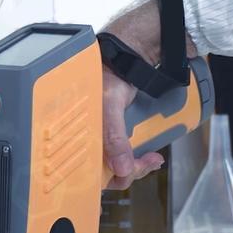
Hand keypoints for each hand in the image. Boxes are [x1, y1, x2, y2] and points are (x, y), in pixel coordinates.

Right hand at [102, 0, 196, 189]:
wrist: (133, 50)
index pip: (83, 165)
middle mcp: (91, 133)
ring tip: (153, 159)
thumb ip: (113, 137)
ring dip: (137, 166)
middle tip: (146, 163)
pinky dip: (141, 157)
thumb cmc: (110, 71)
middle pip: (105, 168)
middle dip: (126, 172)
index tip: (119, 182)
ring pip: (120, 163)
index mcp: (79, 130)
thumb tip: (121, 170)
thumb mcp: (109, 104)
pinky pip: (130, 152)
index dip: (99, 180)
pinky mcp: (125, 128)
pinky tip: (152, 155)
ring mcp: (109, 132)